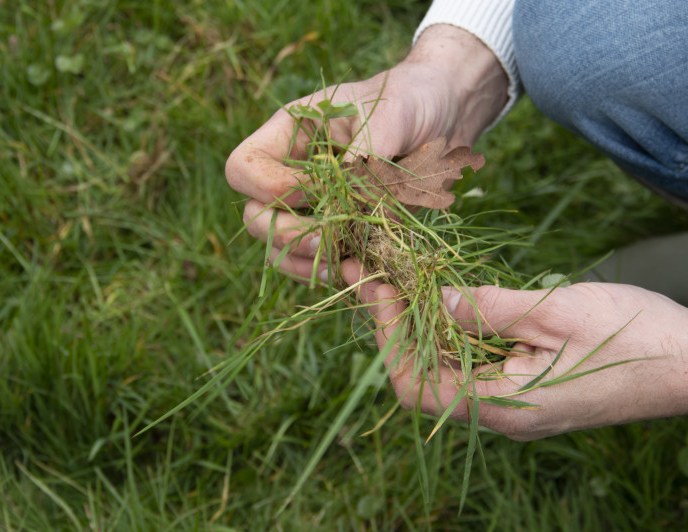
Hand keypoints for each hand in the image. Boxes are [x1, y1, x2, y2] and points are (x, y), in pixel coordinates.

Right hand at [225, 25, 508, 280]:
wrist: (445, 118)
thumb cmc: (409, 101)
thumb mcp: (390, 113)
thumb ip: (366, 152)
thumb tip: (352, 200)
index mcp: (288, 136)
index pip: (243, 169)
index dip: (271, 188)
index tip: (313, 189)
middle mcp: (291, 175)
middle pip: (256, 217)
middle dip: (289, 234)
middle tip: (329, 240)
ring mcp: (313, 209)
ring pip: (282, 251)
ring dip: (310, 264)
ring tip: (347, 265)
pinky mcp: (341, 234)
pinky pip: (321, 265)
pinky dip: (339, 275)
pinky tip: (366, 276)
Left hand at [342, 261, 687, 439]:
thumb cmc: (635, 336)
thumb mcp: (555, 311)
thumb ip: (489, 310)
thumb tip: (435, 301)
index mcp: (506, 406)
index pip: (416, 385)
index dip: (388, 337)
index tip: (378, 287)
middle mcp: (506, 417)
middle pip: (429, 380)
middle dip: (399, 328)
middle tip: (380, 275)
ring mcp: (522, 408)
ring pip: (454, 374)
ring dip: (428, 330)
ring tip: (409, 281)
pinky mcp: (537, 393)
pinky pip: (483, 370)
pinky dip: (461, 337)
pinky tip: (458, 300)